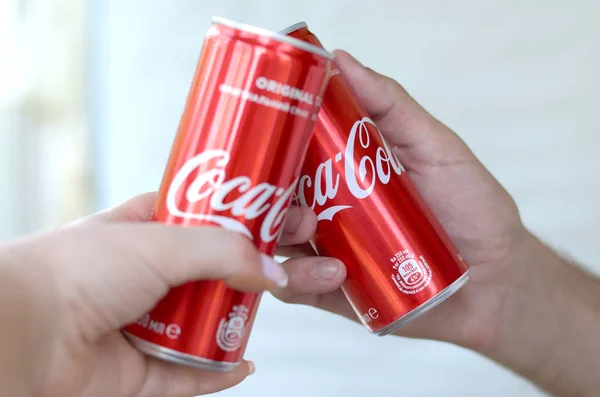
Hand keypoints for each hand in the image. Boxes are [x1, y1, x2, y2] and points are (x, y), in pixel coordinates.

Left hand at [0, 193, 295, 396]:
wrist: (23, 335)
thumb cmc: (74, 272)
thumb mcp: (162, 241)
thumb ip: (226, 251)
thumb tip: (274, 271)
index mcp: (145, 230)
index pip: (206, 217)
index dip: (245, 216)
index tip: (281, 217)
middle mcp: (147, 275)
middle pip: (216, 272)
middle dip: (255, 271)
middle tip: (292, 265)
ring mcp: (146, 322)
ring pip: (208, 322)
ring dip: (241, 320)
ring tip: (276, 308)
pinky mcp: (142, 370)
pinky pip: (192, 373)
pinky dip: (219, 370)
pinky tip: (242, 361)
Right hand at [275, 49, 525, 349]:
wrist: (494, 283)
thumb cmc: (471, 208)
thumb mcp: (435, 148)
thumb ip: (391, 106)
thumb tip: (341, 58)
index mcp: (340, 168)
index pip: (289, 151)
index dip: (270, 141)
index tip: (263, 132)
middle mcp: (325, 206)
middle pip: (271, 196)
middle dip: (265, 194)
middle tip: (287, 194)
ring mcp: (325, 248)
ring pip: (273, 243)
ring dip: (279, 236)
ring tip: (310, 231)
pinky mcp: (330, 290)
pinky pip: (294, 288)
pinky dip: (301, 281)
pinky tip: (334, 272)